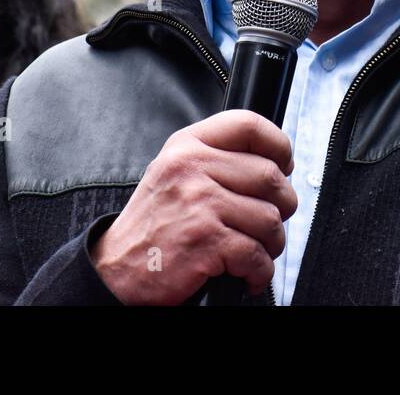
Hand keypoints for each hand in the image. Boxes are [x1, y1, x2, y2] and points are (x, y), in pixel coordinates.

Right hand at [87, 110, 296, 304]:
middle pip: (269, 176)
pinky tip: (246, 275)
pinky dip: (259, 272)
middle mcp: (191, 168)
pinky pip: (257, 255)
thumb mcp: (174, 173)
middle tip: (269, 223)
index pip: (248, 125)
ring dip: (271, 244)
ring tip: (253, 252)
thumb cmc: (153, 225)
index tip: (284, 165)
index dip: (278, 145)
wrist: (115, 269)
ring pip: (270, 218)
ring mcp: (199, 203)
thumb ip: (216, 159)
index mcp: (186, 146)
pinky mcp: (205, 241)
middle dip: (282, 205)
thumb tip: (274, 162)